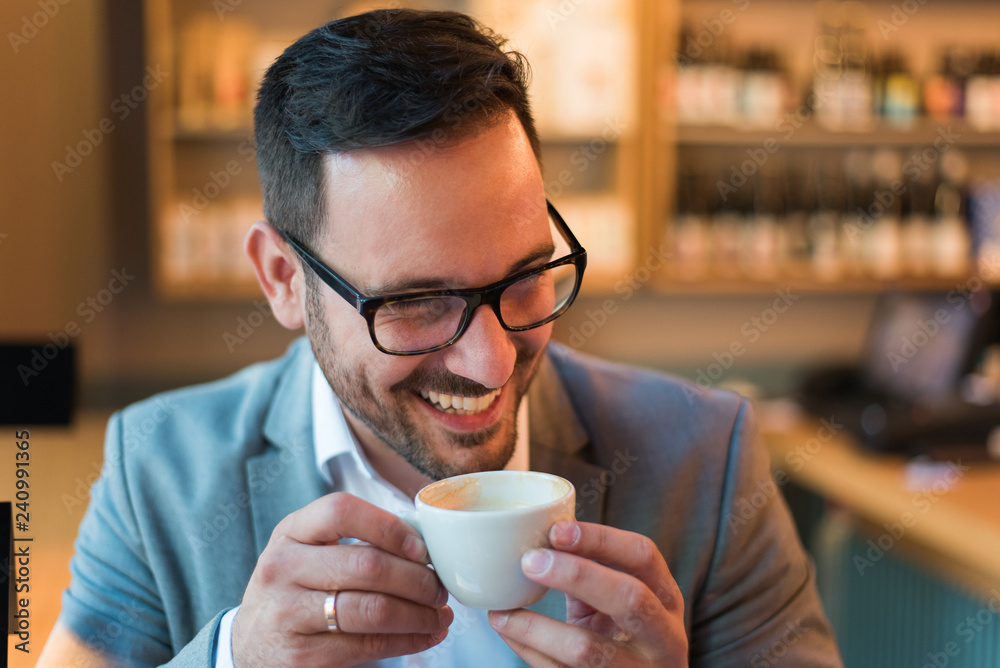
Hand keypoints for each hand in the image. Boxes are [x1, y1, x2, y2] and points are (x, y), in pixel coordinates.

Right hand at [232, 493, 452, 666]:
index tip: (421, 547)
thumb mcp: (307, 551)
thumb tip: (425, 545)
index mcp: (291, 531)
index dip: (388, 526)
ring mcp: (288, 613)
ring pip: (373, 609)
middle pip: (367, 565)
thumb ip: (353, 540)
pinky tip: (426, 635)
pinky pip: (368, 646)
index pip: (341, 511)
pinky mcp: (301, 656)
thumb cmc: (296, 587)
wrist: (250, 643)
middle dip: (418, 578)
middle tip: (440, 587)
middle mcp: (283, 568)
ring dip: (419, 613)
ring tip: (440, 614)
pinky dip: (408, 640)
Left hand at [488, 521, 686, 666]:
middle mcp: (663, 637)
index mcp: (666, 598)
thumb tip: (540, 539)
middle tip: (529, 562)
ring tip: (501, 612)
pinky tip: (507, 632)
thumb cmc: (625, 635)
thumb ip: (592, 572)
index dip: (601, 538)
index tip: (556, 531)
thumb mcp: (621, 601)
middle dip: (576, 575)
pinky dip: (528, 651)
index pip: (643, 556)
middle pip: (629, 598)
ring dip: (536, 628)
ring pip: (587, 650)